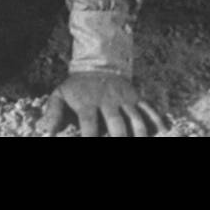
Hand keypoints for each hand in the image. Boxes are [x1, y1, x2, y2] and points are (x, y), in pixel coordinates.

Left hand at [41, 72, 167, 137]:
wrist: (97, 63)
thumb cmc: (77, 86)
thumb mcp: (61, 94)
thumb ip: (52, 112)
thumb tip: (45, 132)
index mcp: (88, 102)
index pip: (89, 124)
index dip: (89, 138)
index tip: (89, 146)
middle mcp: (108, 101)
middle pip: (117, 124)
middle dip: (120, 139)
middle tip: (120, 145)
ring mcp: (124, 99)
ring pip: (136, 119)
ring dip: (140, 134)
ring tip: (141, 143)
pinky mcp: (136, 97)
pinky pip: (150, 109)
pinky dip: (157, 120)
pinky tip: (164, 132)